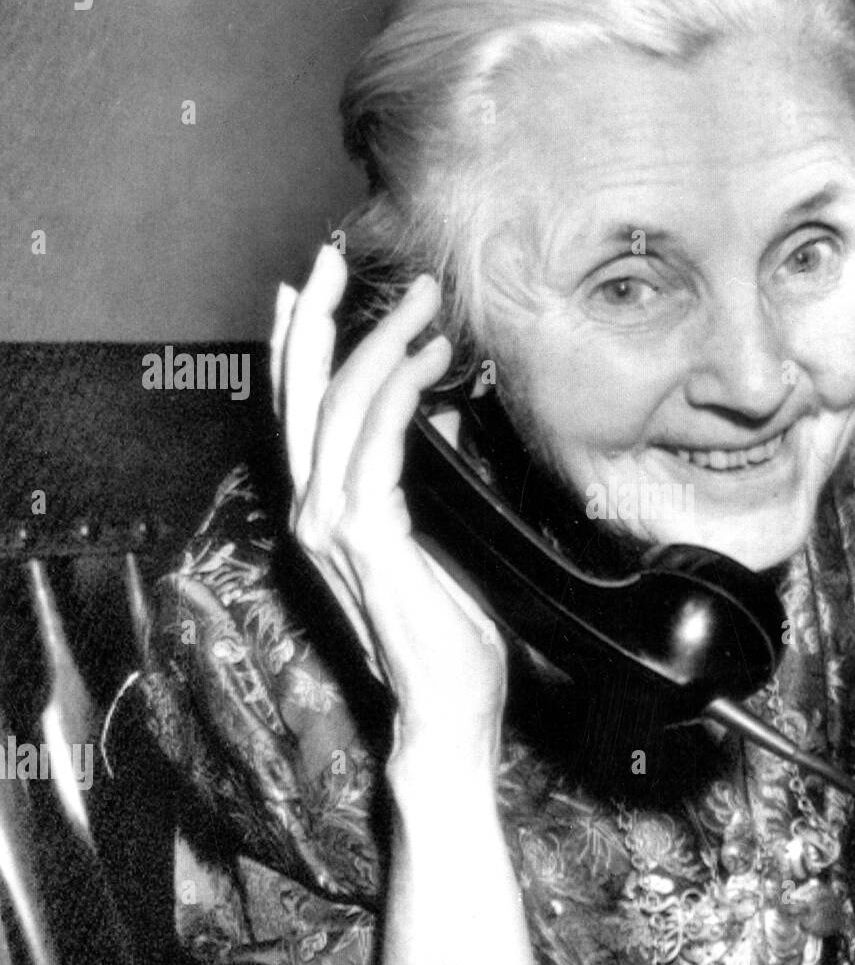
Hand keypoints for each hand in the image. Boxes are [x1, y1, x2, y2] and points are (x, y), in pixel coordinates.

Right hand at [271, 245, 505, 763]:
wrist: (444, 706)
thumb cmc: (443, 633)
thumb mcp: (430, 537)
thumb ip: (415, 477)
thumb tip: (437, 410)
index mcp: (324, 513)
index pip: (301, 414)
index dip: (300, 348)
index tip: (310, 291)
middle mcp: (313, 513)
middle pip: (302, 396)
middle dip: (316, 319)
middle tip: (331, 258)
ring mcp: (330, 526)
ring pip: (341, 406)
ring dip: (379, 342)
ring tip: (419, 301)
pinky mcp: (363, 537)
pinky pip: (377, 440)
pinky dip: (402, 388)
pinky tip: (428, 357)